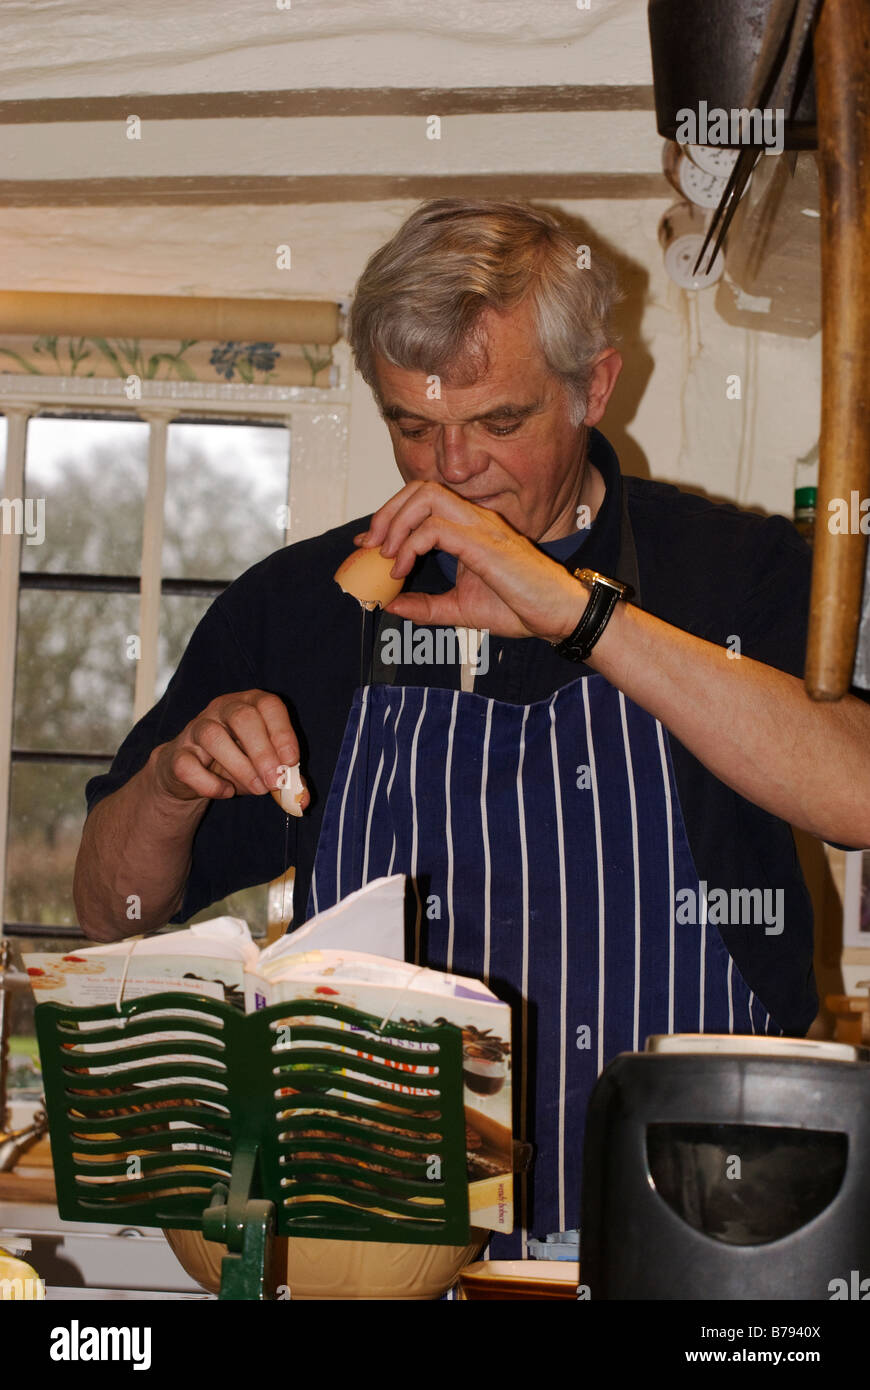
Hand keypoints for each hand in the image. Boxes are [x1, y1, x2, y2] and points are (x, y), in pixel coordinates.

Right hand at [151, 690, 308, 807]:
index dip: (282, 732)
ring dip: (239, 766)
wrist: (189, 773)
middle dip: (262, 751)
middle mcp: (221, 709)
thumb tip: (302, 801)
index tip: (291, 761)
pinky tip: (226, 792)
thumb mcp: (265, 766)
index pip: (268, 705)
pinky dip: (209, 783)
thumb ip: (285, 780)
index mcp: (249, 704)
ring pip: (212, 736)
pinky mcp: (176, 754)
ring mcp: (195, 729)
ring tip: (257, 788)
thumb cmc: (236, 762)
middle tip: (274, 781)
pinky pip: (188, 765)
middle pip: (241, 717)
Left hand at [356, 481, 587, 640]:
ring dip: (396, 523)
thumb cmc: (520, 608)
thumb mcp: (462, 609)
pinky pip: (436, 527)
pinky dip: (411, 544)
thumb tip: (392, 605)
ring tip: (385, 556)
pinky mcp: (484, 543)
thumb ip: (427, 607)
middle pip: (421, 488)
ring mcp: (481, 526)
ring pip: (426, 497)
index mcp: (470, 527)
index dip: (391, 516)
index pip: (424, 500)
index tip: (370, 544)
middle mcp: (475, 518)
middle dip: (388, 512)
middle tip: (371, 546)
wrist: (558, 616)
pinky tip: (403, 569)